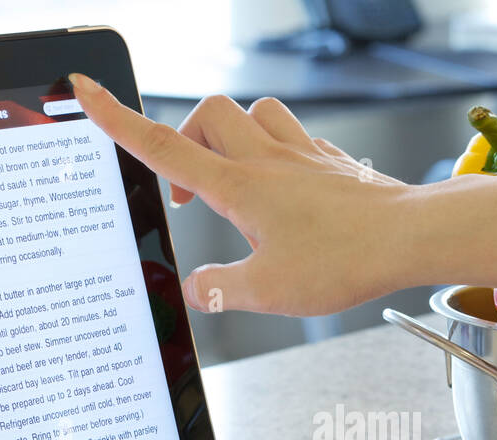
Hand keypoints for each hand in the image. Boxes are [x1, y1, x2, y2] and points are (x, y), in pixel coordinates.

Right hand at [69, 73, 410, 315]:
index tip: (87, 92)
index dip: (118, 118)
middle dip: (184, 139)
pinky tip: (286, 183)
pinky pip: (294, 134)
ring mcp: (303, 155)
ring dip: (233, 135)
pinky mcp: (332, 162)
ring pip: (254, 112)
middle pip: (207, 115)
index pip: (163, 146)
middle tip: (187, 189)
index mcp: (239, 186)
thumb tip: (195, 288)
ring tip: (233, 179)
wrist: (409, 236)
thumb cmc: (343, 260)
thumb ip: (222, 287)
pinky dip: (277, 148)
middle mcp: (268, 159)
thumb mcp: (268, 291)